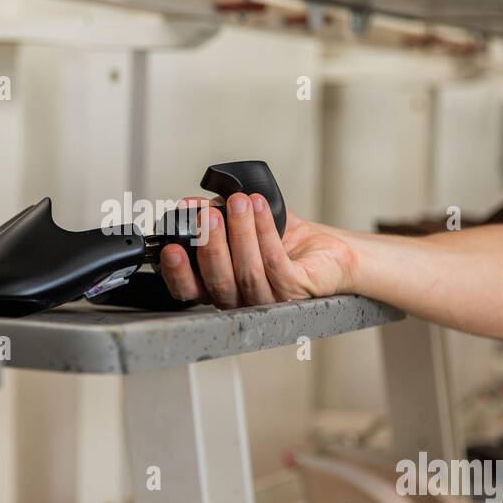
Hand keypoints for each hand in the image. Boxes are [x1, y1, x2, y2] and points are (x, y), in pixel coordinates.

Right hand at [158, 193, 359, 307]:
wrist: (332, 251)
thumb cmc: (290, 244)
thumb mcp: (244, 225)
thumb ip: (216, 217)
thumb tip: (191, 205)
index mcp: (224, 288)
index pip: (191, 291)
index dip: (178, 273)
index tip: (170, 248)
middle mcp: (244, 300)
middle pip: (219, 282)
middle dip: (210, 245)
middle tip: (207, 215)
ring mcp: (271, 301)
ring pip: (247, 273)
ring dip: (240, 233)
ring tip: (238, 202)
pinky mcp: (297, 291)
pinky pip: (275, 265)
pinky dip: (264, 233)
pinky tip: (260, 209)